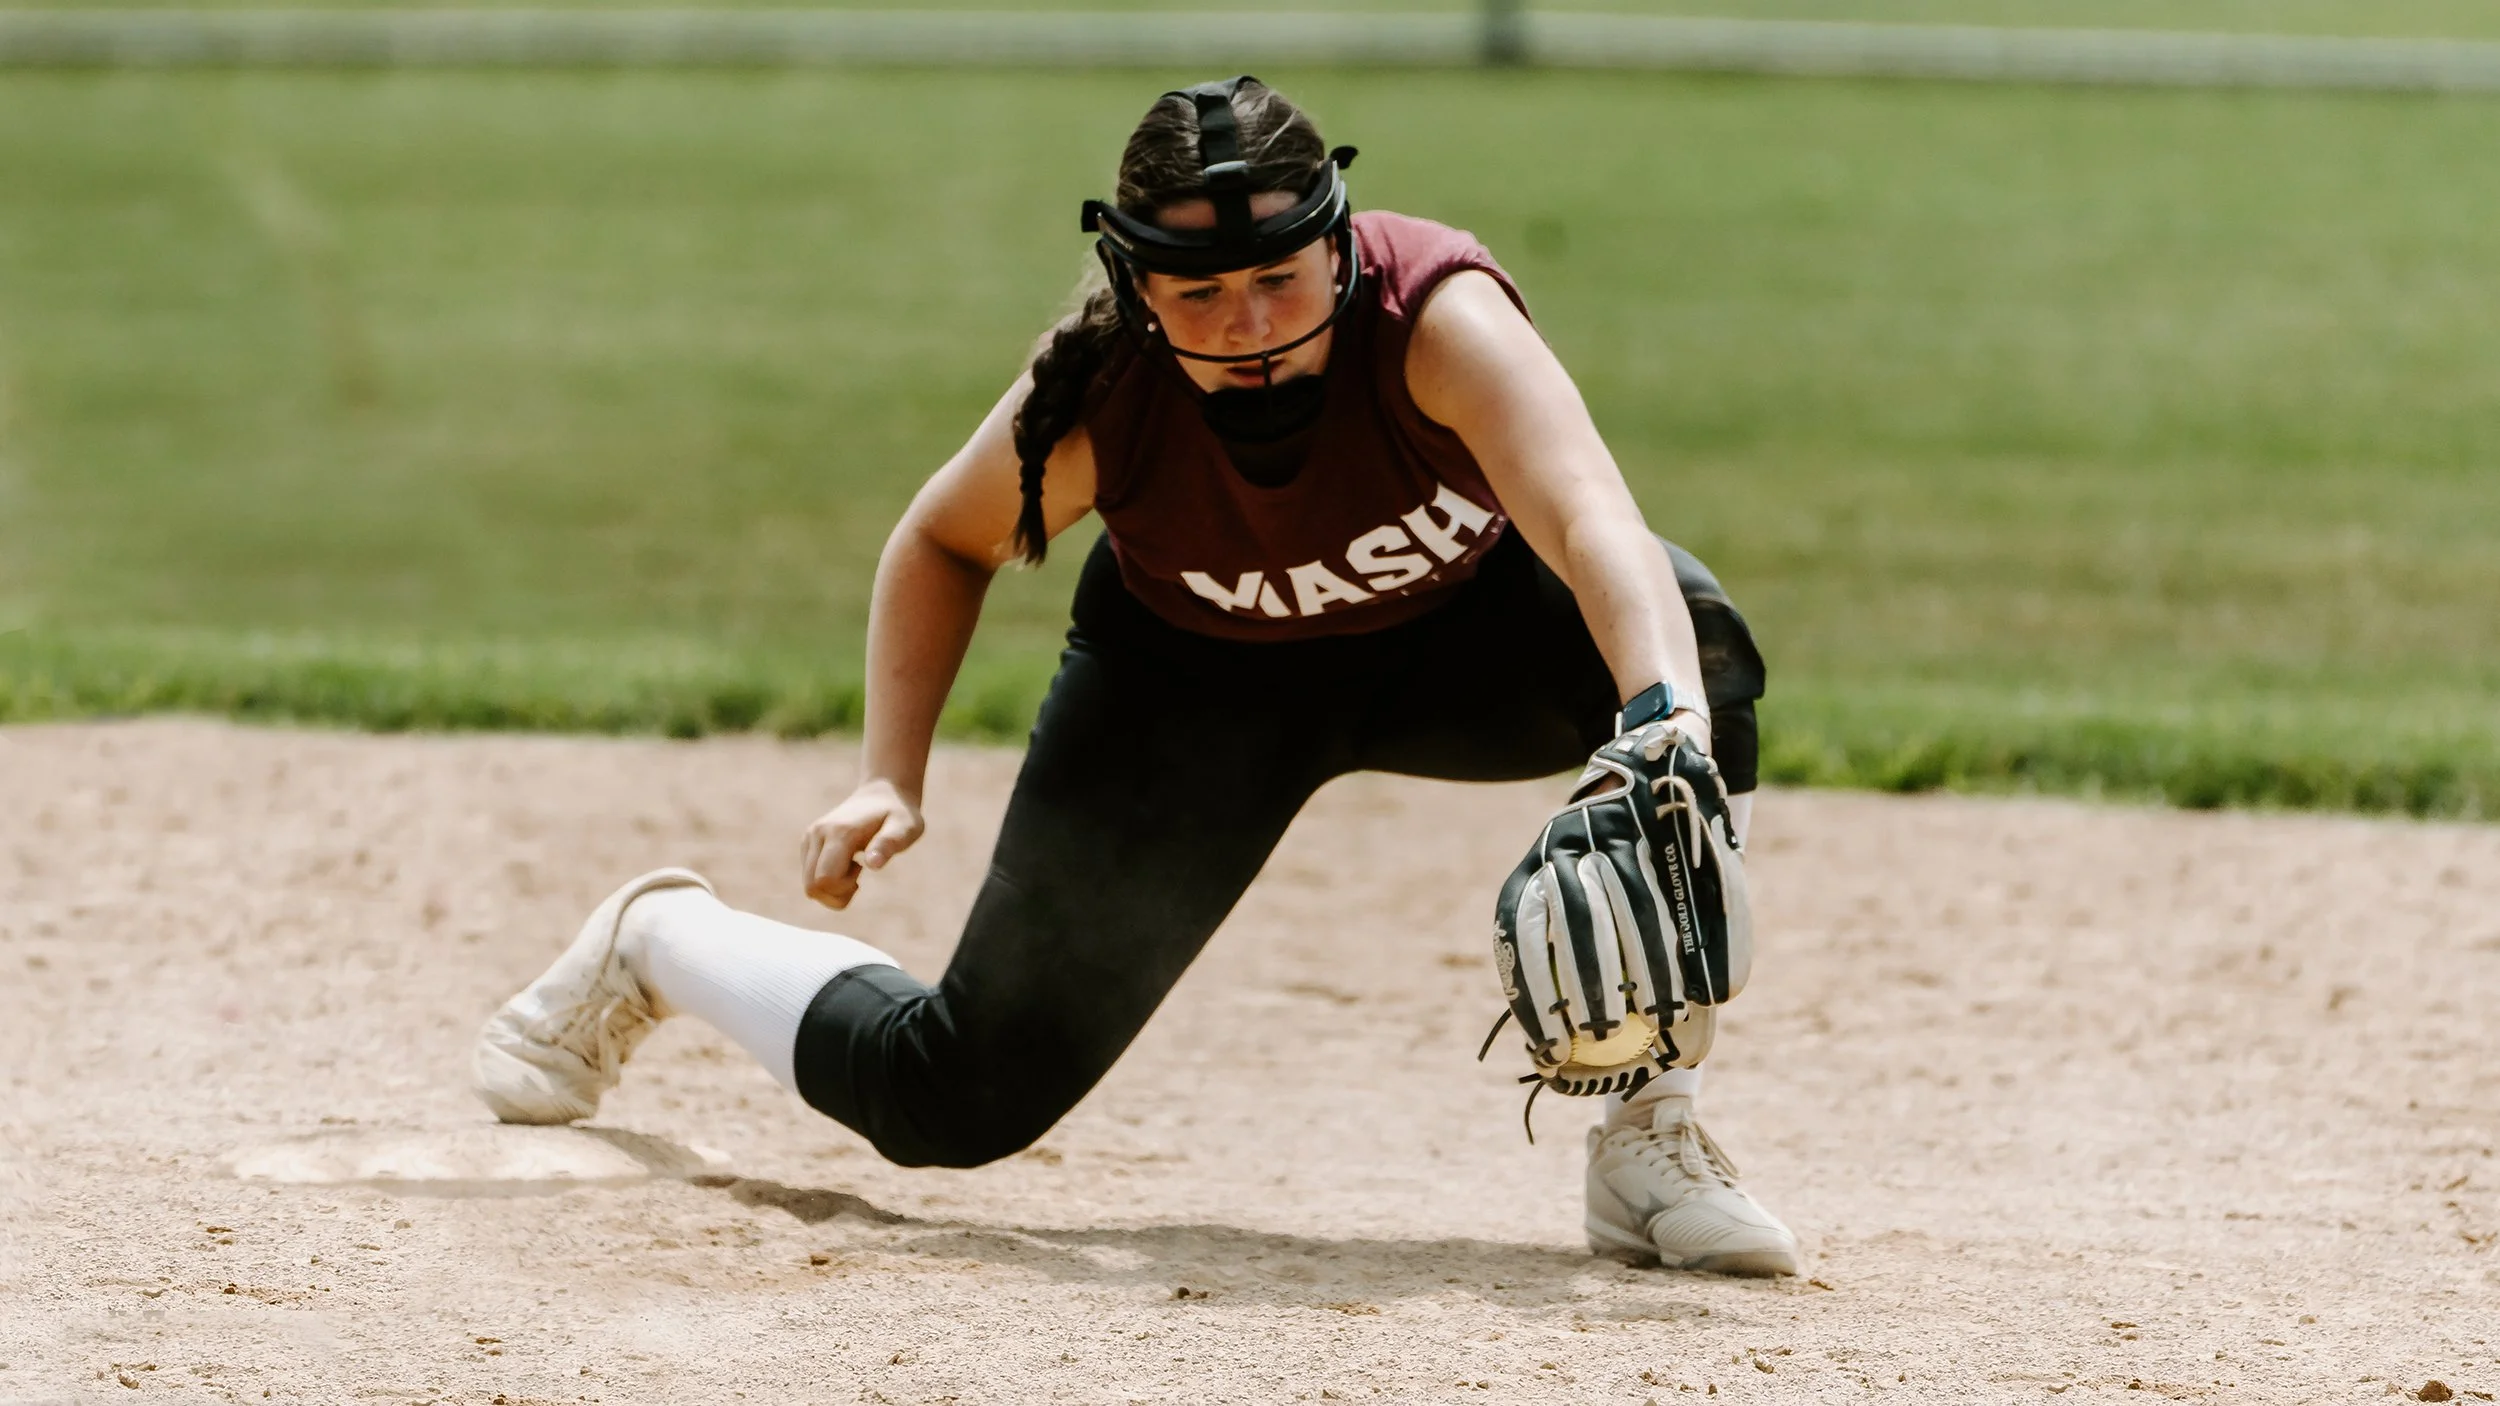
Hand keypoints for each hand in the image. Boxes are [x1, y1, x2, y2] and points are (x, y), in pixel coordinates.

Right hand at [801, 779, 923, 909]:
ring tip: (855, 866)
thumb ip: (889, 844)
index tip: (863, 868)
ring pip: (809, 885)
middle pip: (812, 887)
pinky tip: (847, 863)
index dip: (845, 888)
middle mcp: (818, 833)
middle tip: (859, 873)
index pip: (824, 879)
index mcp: (839, 832)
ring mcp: (810, 837)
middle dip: (838, 893)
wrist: (882, 794)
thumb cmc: (898, 814)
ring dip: (834, 888)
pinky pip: (810, 877)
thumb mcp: (905, 828)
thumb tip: (873, 864)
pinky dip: (829, 880)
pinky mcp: (808, 841)